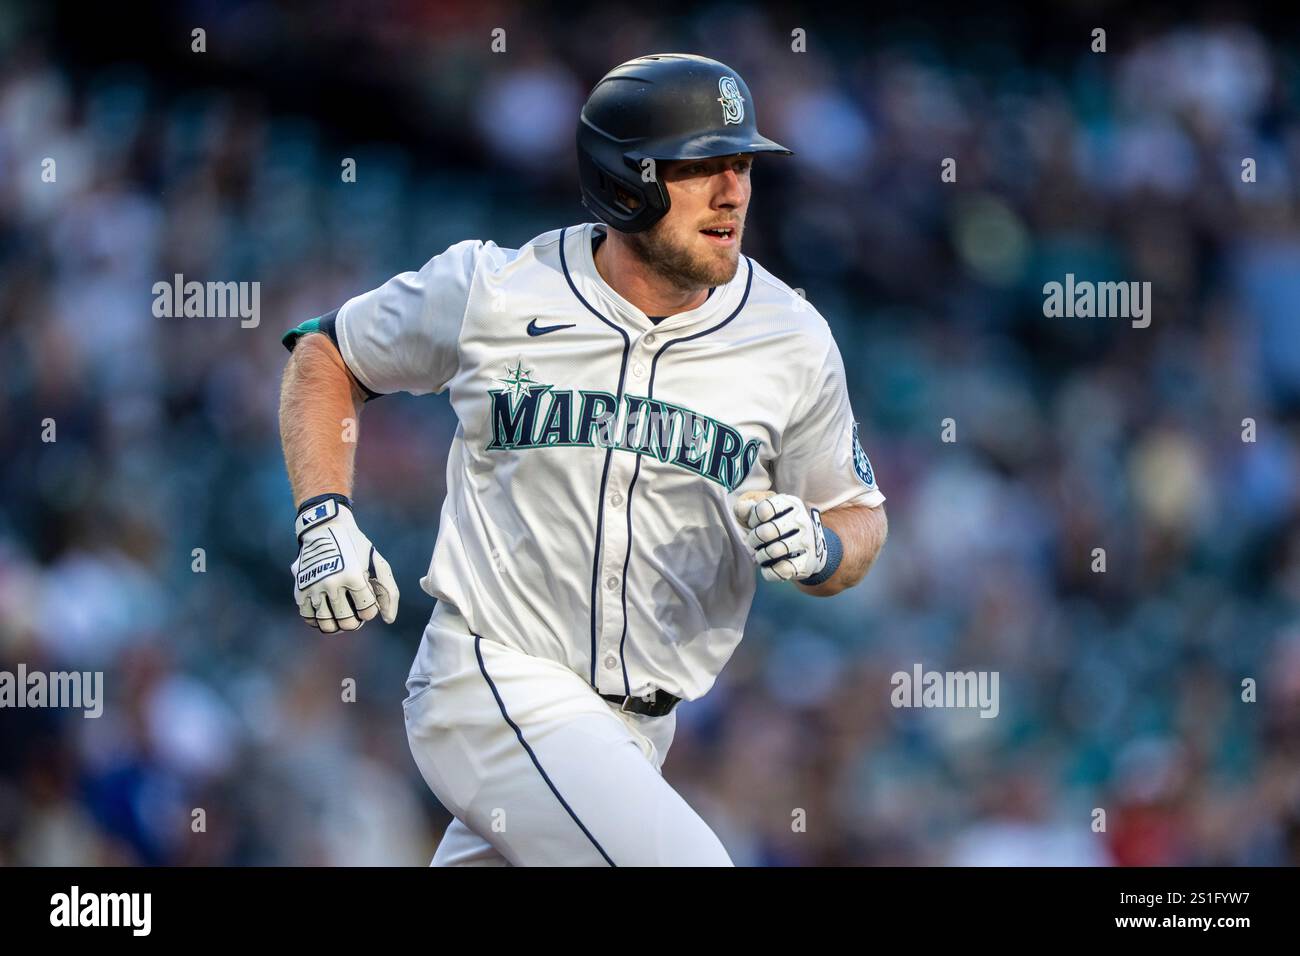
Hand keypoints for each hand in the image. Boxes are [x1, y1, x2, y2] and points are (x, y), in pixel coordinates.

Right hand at [291, 496, 398, 632]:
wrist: (324, 527)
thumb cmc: (355, 546)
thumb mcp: (377, 562)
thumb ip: (388, 591)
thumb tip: (388, 620)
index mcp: (354, 576)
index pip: (367, 612)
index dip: (370, 611)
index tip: (367, 602)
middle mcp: (332, 583)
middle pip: (347, 622)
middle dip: (355, 621)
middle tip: (355, 613)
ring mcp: (313, 587)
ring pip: (326, 623)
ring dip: (337, 624)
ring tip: (341, 616)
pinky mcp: (300, 588)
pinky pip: (308, 617)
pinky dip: (318, 621)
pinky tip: (326, 613)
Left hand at [733, 491, 826, 582]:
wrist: (809, 548)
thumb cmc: (779, 527)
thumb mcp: (765, 513)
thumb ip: (748, 509)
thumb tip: (741, 510)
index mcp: (790, 504)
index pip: (764, 509)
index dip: (753, 519)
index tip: (755, 524)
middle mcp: (801, 520)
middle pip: (766, 531)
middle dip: (754, 540)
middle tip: (755, 543)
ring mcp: (806, 541)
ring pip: (773, 552)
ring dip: (761, 556)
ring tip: (762, 555)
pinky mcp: (806, 562)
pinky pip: (781, 570)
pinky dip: (770, 572)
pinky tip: (769, 567)